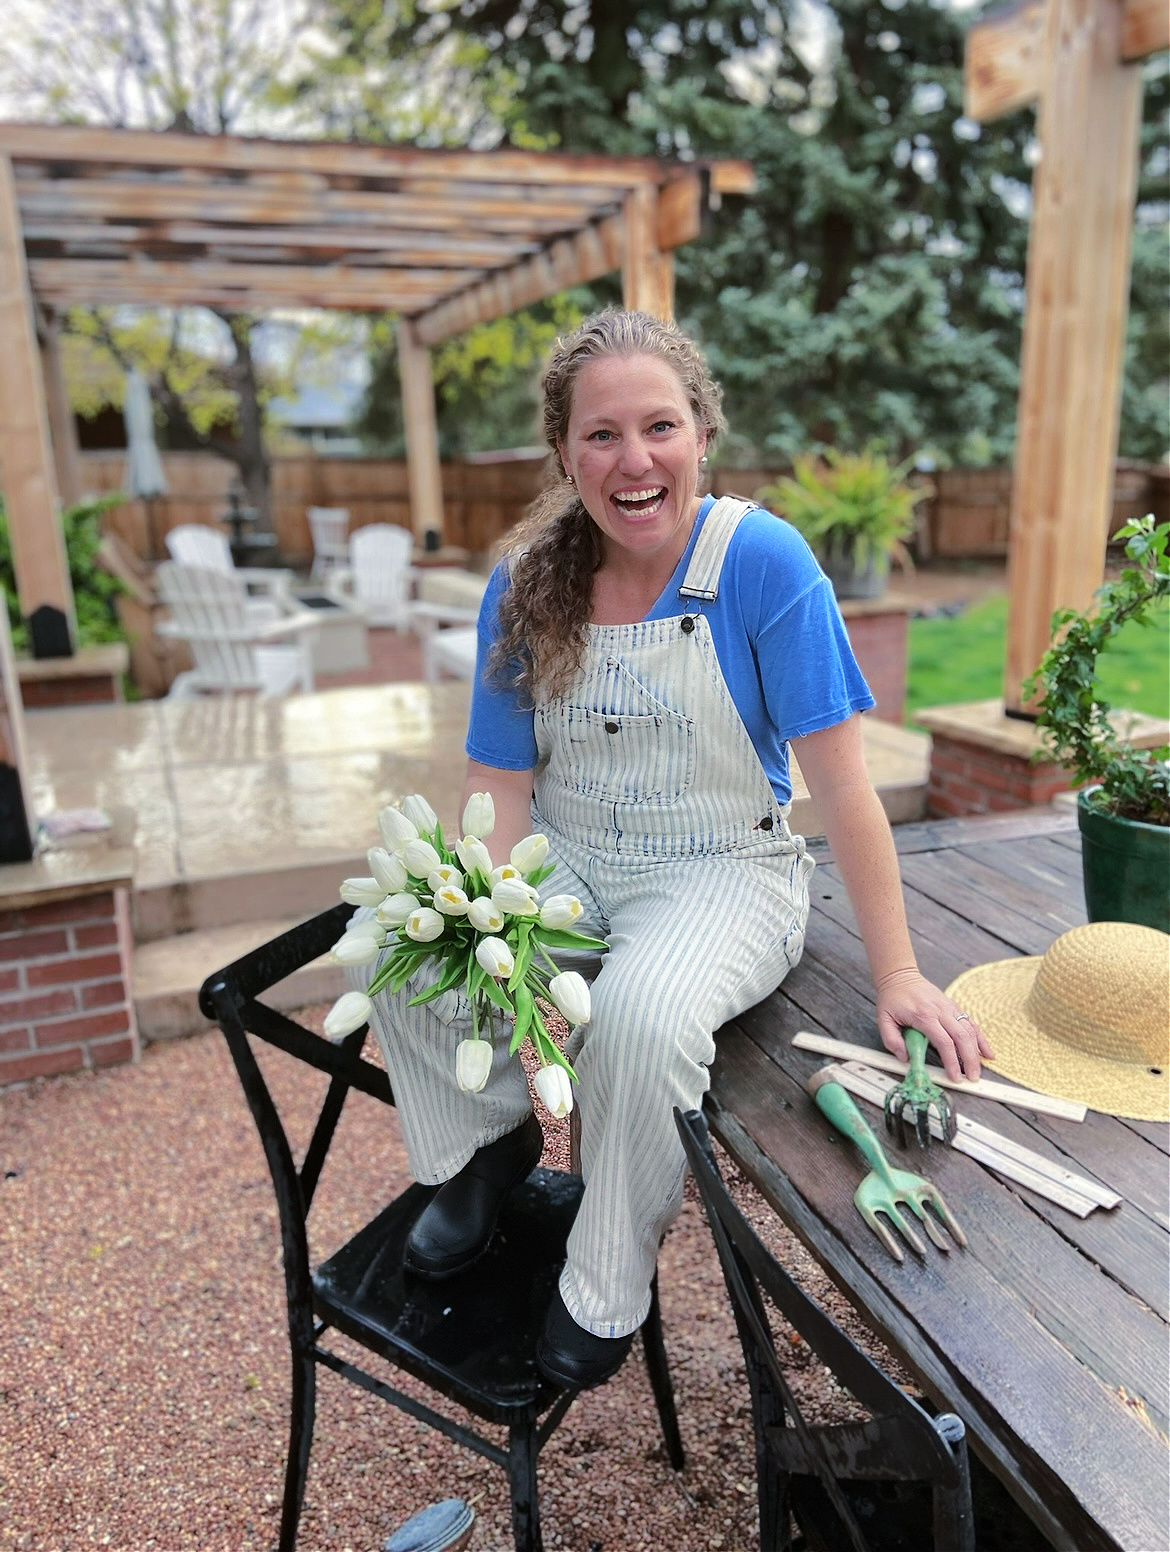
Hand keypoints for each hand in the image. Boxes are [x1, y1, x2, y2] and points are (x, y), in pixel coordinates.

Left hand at [874, 969, 993, 1083]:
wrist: (900, 976)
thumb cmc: (892, 998)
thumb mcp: (883, 1019)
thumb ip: (892, 1040)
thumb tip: (905, 1058)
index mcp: (924, 1016)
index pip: (944, 1042)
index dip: (952, 1061)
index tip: (955, 1076)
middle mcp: (941, 1011)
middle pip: (962, 1038)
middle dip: (970, 1060)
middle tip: (972, 1078)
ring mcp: (950, 1008)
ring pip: (970, 1030)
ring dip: (977, 1051)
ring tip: (978, 1070)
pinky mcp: (954, 1007)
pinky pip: (971, 1023)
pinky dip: (980, 1038)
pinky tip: (987, 1052)